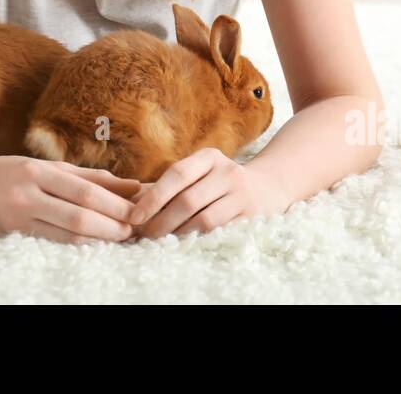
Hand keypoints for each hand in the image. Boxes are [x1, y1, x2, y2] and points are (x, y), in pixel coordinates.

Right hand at [0, 155, 142, 244]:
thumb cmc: (13, 172)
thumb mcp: (49, 167)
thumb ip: (90, 176)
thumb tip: (132, 185)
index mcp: (39, 170)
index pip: (85, 191)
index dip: (114, 204)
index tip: (137, 211)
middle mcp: (27, 192)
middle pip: (78, 214)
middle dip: (110, 224)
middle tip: (132, 230)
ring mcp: (17, 215)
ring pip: (66, 232)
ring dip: (97, 238)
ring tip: (119, 238)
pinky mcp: (10, 232)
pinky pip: (50, 241)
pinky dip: (75, 244)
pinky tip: (93, 243)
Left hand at [127, 148, 287, 237]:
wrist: (270, 185)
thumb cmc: (220, 181)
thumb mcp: (200, 173)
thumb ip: (169, 184)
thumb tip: (131, 201)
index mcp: (208, 157)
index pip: (176, 174)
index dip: (153, 196)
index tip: (134, 215)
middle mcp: (226, 171)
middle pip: (187, 199)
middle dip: (161, 220)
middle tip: (144, 236)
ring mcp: (240, 193)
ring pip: (203, 218)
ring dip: (178, 233)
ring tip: (160, 241)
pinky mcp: (250, 214)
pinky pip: (219, 231)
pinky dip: (198, 238)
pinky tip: (184, 243)